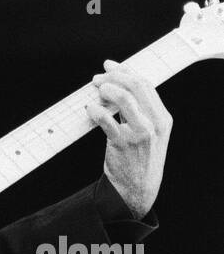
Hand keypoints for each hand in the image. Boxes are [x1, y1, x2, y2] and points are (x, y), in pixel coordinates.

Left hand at [86, 60, 172, 217]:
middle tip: (98, 78)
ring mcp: (140, 135)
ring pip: (125, 99)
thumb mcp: (147, 132)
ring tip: (96, 89)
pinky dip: (97, 110)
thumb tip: (117, 82)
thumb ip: (138, 110)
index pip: (146, 85)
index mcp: (162, 119)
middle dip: (115, 76)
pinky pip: (107, 121)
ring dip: (108, 89)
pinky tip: (90, 109)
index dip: (125, 71)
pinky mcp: (123, 144)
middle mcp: (154, 125)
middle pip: (137, 87)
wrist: (137, 188)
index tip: (109, 66)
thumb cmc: (138, 156)